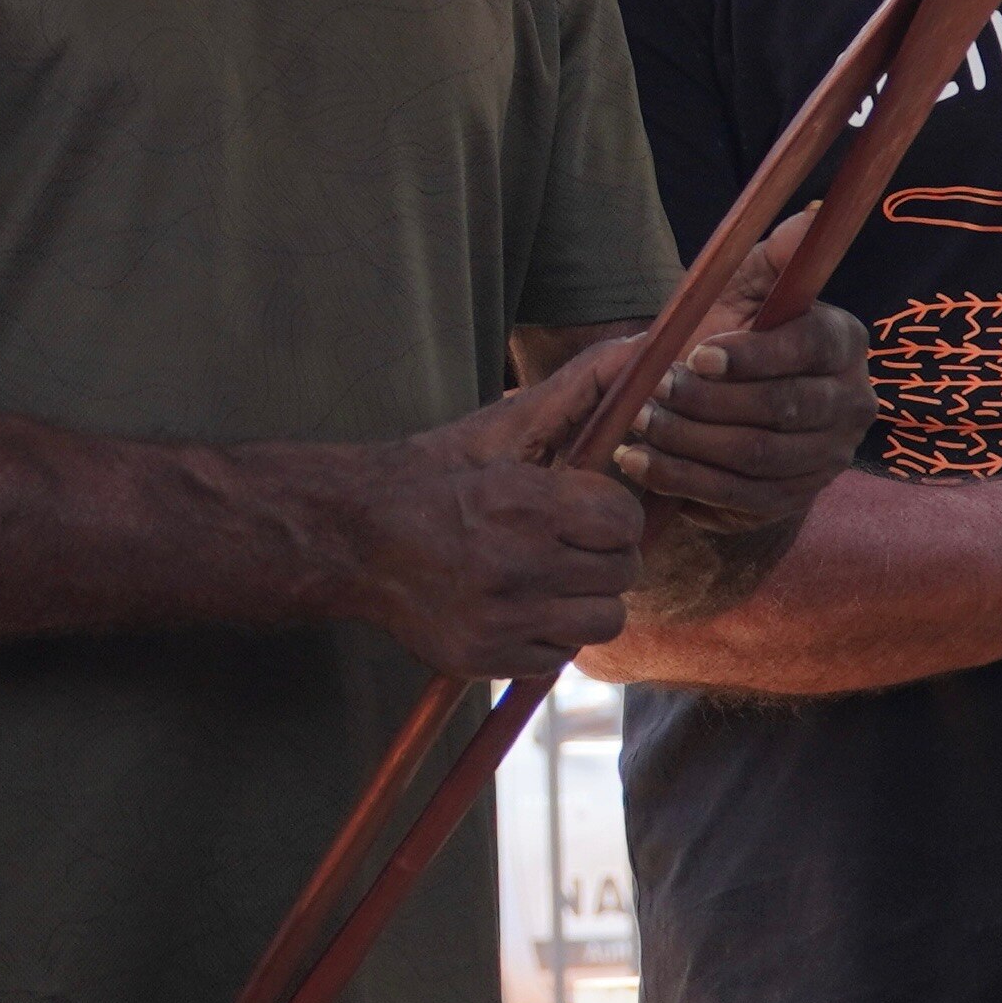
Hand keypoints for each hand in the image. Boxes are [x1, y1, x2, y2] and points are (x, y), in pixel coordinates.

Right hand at [346, 362, 650, 675]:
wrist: (357, 539)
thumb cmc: (438, 478)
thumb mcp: (503, 427)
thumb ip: (580, 387)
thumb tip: (644, 346)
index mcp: (525, 501)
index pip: (623, 522)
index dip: (613, 514)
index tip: (589, 510)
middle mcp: (517, 564)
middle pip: (622, 574)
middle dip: (605, 556)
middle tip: (570, 544)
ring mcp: (502, 617)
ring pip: (604, 620)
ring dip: (586, 600)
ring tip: (552, 579)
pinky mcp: (487, 656)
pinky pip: (560, 656)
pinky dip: (549, 635)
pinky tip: (520, 608)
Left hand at [612, 222, 872, 538]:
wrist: (719, 409)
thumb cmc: (730, 334)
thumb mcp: (743, 289)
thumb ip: (773, 255)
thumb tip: (810, 213)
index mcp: (844, 342)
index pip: (809, 348)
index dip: (753, 354)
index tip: (696, 354)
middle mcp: (851, 403)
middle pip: (783, 409)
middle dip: (709, 402)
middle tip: (653, 392)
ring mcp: (827, 458)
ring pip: (758, 456)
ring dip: (689, 441)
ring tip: (638, 424)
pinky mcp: (794, 499)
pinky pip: (739, 496)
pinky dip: (683, 479)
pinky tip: (639, 462)